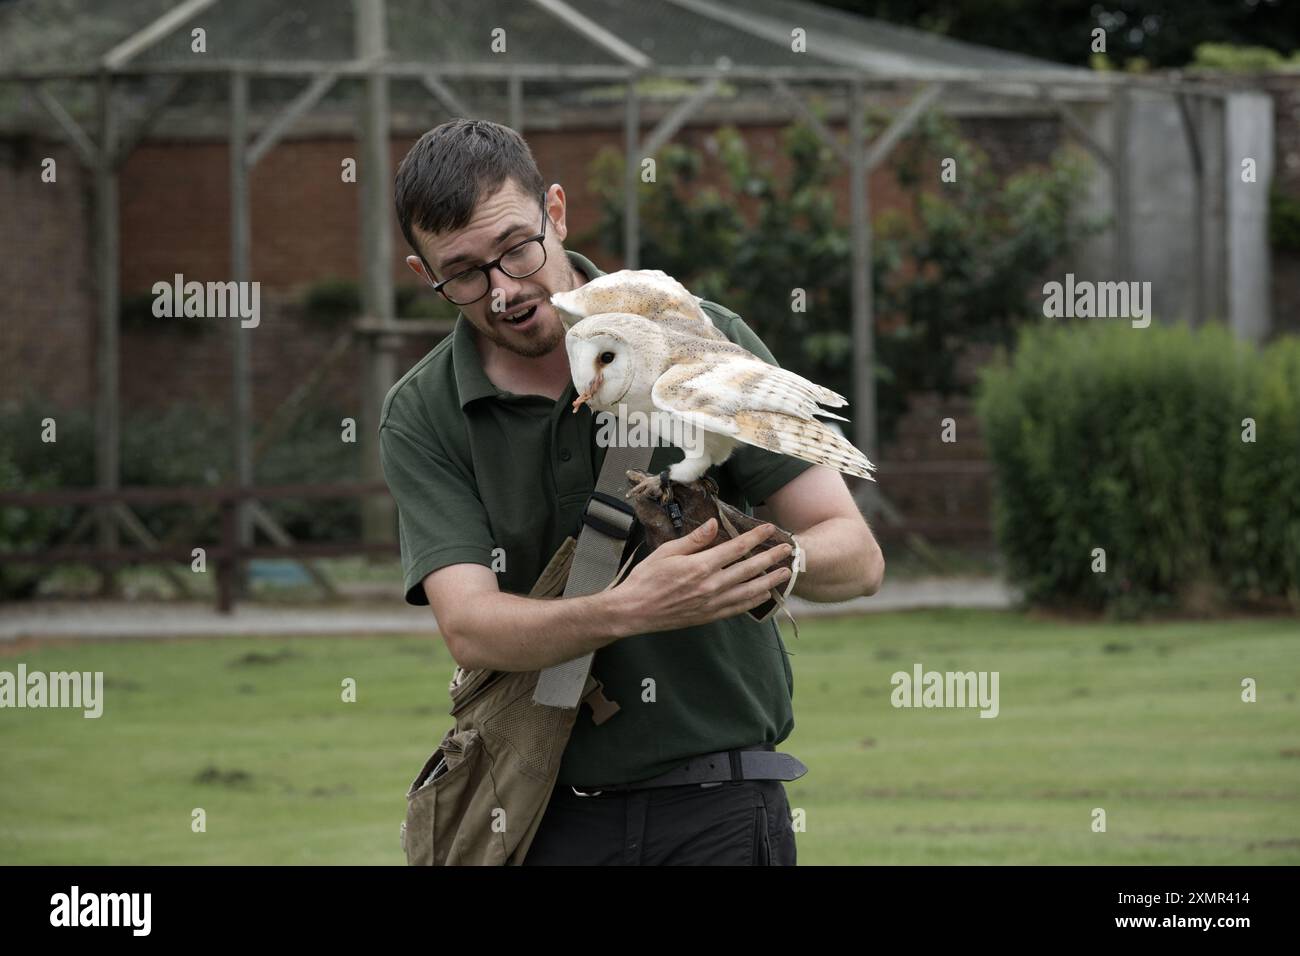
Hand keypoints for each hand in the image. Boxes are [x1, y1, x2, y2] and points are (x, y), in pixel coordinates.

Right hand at [610, 518, 791, 636]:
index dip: (755, 537)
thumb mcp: (666, 551)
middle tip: (788, 550)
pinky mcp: (710, 616)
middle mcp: (711, 586)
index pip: (735, 548)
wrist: (634, 611)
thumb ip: (694, 539)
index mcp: (700, 566)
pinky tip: (766, 595)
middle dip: (770, 558)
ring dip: (770, 581)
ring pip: (749, 591)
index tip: (769, 529)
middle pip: (748, 569)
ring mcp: (712, 603)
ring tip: (785, 572)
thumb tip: (713, 524)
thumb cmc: (646, 579)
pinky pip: (738, 608)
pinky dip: (755, 601)